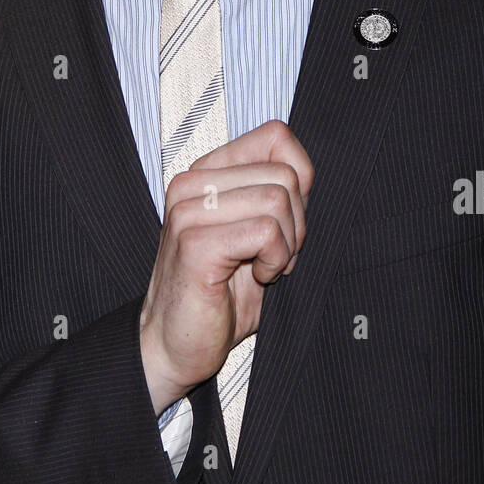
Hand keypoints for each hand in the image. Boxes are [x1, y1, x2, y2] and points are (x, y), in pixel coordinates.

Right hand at [139, 119, 313, 415]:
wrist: (177, 346)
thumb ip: (278, 196)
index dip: (299, 180)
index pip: (276, 137)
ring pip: (278, 199)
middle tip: (275, 256)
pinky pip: (266, 231)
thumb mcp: (259, 234)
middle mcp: (191, 183)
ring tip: (264, 267)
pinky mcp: (194, 242)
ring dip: (286, 245)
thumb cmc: (219, 296)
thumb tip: (306, 170)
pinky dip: (275, 260)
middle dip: (297, 222)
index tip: (284, 221)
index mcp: (206, 173)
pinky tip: (255, 277)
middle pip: (284, 174)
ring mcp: (188, 210)